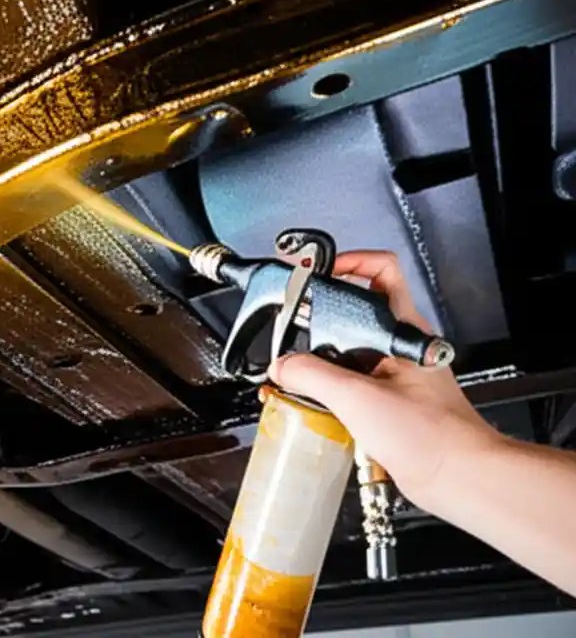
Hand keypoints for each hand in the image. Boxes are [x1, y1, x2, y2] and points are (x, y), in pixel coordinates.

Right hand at [269, 251, 503, 512]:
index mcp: (405, 330)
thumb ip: (312, 375)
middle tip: (296, 322)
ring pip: (349, 352)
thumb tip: (281, 365)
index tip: (316, 270)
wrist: (456, 477)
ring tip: (299, 369)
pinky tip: (315, 404)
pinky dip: (328, 390)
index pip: (380, 270)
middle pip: (354, 311)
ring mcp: (395, 374)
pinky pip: (350, 384)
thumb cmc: (433, 436)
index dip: (347, 260)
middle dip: (320, 317)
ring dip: (321, 360)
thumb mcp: (358, 398)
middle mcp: (401, 346)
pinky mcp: (388, 401)